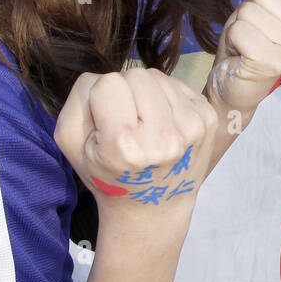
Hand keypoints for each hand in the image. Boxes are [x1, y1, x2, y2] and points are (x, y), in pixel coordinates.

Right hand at [54, 68, 218, 215]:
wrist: (153, 206)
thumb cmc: (108, 174)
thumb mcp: (72, 144)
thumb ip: (78, 99)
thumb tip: (105, 75)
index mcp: (125, 147)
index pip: (108, 83)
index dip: (101, 100)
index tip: (107, 127)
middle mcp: (164, 138)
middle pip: (137, 75)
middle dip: (127, 92)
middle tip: (128, 125)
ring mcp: (192, 127)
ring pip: (158, 77)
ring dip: (147, 94)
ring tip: (145, 125)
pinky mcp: (208, 119)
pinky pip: (178, 84)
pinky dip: (166, 98)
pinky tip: (163, 124)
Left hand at [208, 0, 280, 113]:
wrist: (236, 80)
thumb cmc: (255, 39)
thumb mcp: (272, 3)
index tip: (268, 17)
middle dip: (252, 11)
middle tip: (256, 33)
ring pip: (252, 12)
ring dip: (242, 26)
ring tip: (249, 44)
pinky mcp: (273, 63)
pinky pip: (241, 30)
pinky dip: (234, 39)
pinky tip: (242, 55)